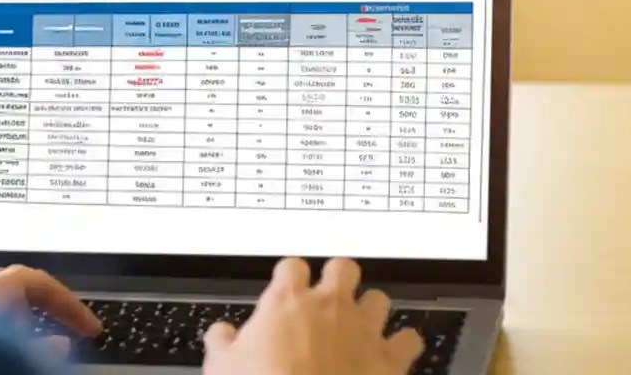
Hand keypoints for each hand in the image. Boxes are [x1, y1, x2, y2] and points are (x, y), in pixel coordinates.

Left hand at [0, 265, 101, 356]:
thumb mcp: (18, 350)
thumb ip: (43, 348)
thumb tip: (59, 344)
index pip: (40, 283)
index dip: (70, 306)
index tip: (89, 328)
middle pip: (11, 288)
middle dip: (39, 310)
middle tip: (62, 332)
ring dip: (13, 323)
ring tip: (29, 348)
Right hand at [202, 258, 422, 374]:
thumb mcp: (221, 366)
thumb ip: (222, 342)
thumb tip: (221, 333)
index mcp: (286, 301)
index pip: (292, 266)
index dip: (290, 276)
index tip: (287, 288)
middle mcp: (329, 307)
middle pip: (343, 268)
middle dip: (337, 279)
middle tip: (328, 298)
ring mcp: (364, 330)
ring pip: (379, 299)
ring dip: (370, 310)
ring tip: (360, 325)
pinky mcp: (390, 360)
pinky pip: (409, 339)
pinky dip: (402, 345)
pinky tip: (393, 353)